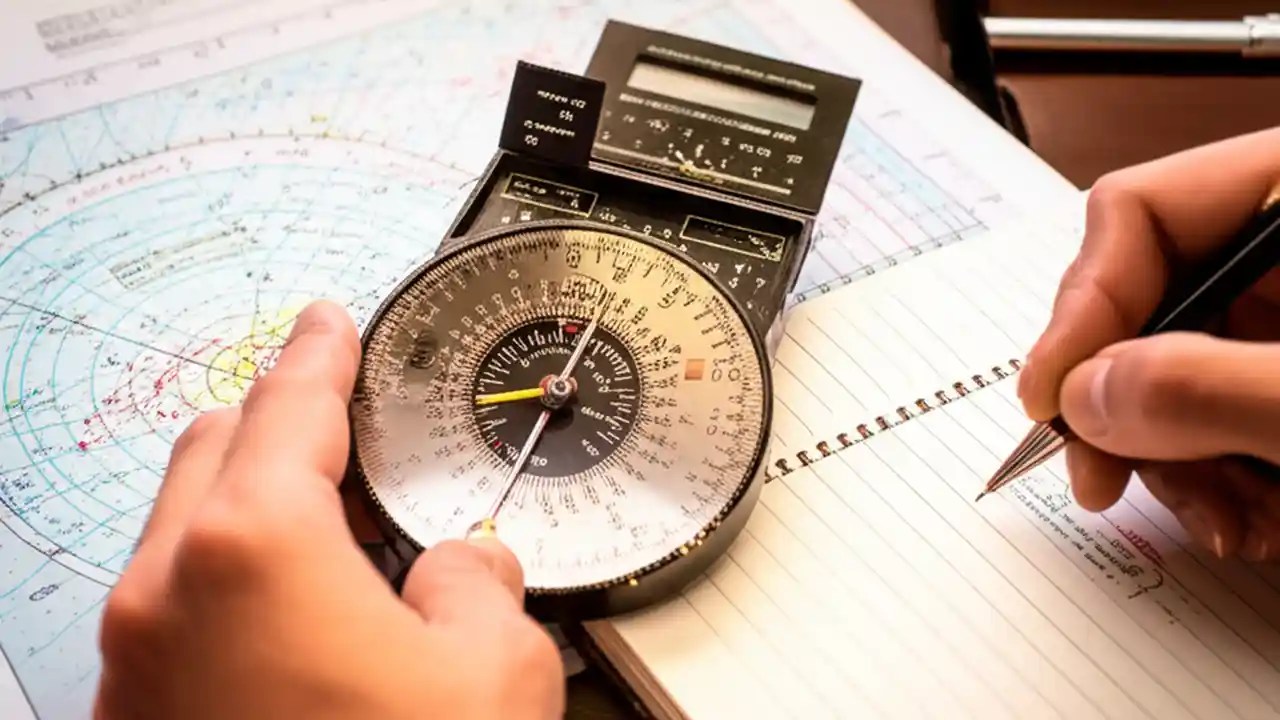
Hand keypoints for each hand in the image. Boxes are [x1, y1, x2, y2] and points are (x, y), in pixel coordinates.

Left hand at [94, 301, 563, 719]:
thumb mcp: (496, 673)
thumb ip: (480, 584)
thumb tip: (463, 570)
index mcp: (254, 553)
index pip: (287, 408)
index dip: (319, 355)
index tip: (326, 325)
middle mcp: (166, 598)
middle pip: (212, 454)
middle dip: (276, 426)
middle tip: (341, 434)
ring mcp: (137, 663)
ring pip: (183, 539)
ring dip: (253, 518)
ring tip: (335, 551)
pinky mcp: (134, 718)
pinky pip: (172, 616)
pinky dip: (229, 594)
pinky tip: (301, 636)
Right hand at [1017, 127, 1279, 560]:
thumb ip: (1211, 387)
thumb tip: (1086, 398)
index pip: (1139, 213)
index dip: (1079, 308)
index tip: (1048, 400)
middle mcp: (1279, 247)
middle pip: (1146, 303)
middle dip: (1127, 410)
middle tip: (1104, 481)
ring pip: (1174, 371)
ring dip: (1174, 462)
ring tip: (1218, 522)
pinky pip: (1216, 411)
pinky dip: (1216, 474)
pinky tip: (1247, 517)